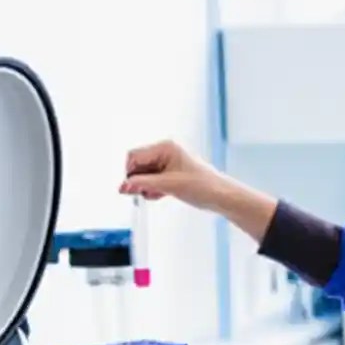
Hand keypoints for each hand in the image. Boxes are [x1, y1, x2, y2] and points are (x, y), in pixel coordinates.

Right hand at [121, 139, 278, 242]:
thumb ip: (143, 184)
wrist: (221, 197)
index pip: (134, 156)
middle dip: (138, 180)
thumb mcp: (168, 185)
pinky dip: (153, 189)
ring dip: (146, 186)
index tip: (131, 188)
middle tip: (143, 193)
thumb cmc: (202, 186)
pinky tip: (160, 195)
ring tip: (157, 194)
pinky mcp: (171, 174)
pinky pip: (153, 180)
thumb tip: (123, 186)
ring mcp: (168, 163)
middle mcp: (165, 152)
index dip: (130, 173)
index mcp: (165, 147)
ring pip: (145, 174)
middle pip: (138, 165)